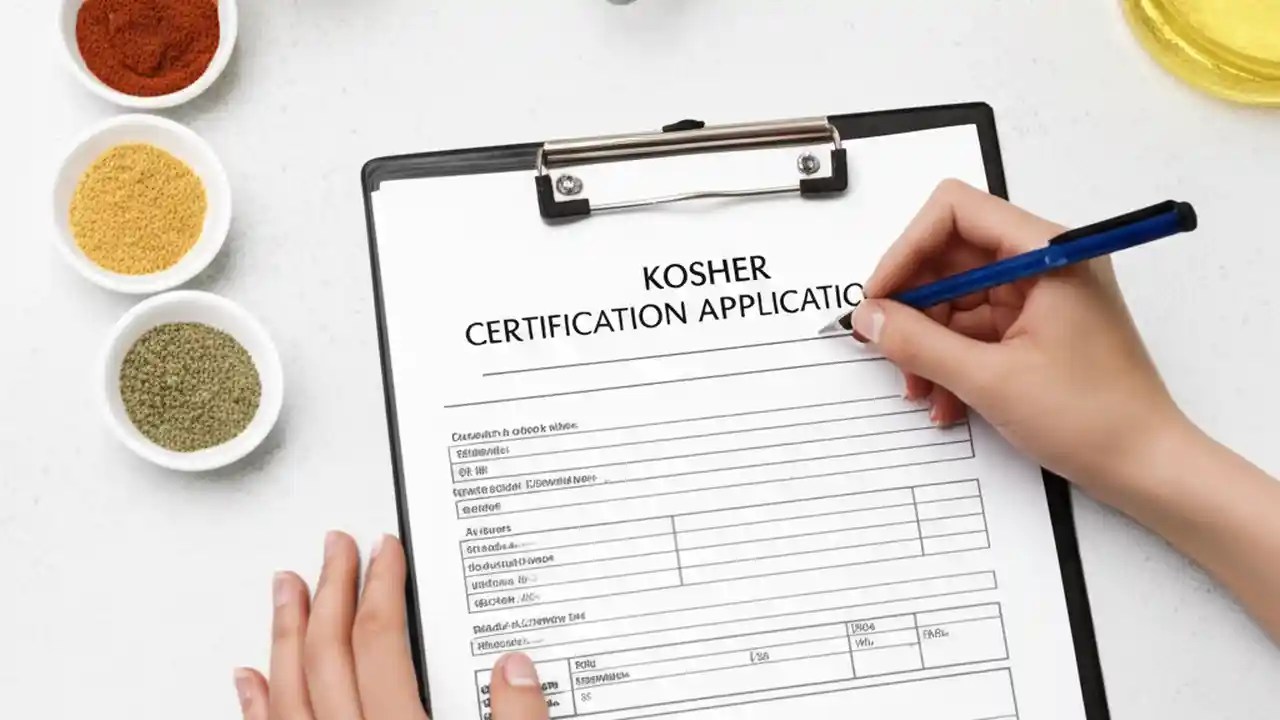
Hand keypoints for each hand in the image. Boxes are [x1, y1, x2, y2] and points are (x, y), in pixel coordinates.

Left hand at [232, 532, 548, 719]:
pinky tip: (249, 677)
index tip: (384, 552)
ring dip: (284, 632)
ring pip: (288, 690)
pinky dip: (256, 703)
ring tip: (286, 588)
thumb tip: (518, 668)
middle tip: (334, 549)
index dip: (381, 589)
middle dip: (330, 593)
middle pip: (327, 656)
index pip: (380, 644)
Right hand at [852, 179, 1183, 490]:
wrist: (1146, 466)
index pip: (956, 212)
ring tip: (921, 388)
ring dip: (927, 343)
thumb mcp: (990, 379)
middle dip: (913, 306)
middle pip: (950, 256)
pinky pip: (973, 328)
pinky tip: (945, 399)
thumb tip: (868, 318)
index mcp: (1048, 252)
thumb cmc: (1097, 418)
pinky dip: (950, 360)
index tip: (880, 295)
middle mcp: (1045, 262)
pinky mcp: (1036, 327)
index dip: (907, 250)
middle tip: (886, 345)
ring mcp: (1041, 295)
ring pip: (955, 298)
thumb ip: (918, 343)